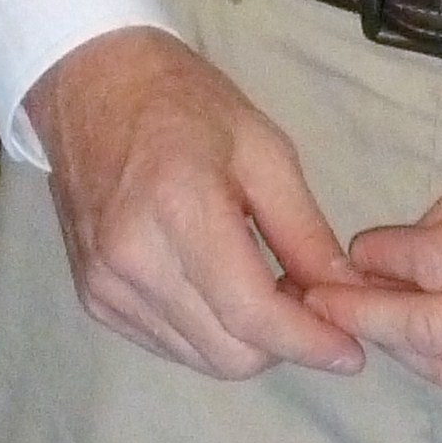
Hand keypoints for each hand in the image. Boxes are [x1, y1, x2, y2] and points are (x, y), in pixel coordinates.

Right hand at [24, 26, 369, 378]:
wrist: (90, 83)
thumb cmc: (183, 101)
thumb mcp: (263, 150)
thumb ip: (305, 233)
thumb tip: (350, 300)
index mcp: (179, 206)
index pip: (251, 312)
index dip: (308, 342)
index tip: (351, 352)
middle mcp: (132, 258)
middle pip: (229, 353)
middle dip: (280, 341)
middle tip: (301, 298)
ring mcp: (105, 283)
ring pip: (200, 359)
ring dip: (243, 339)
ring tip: (258, 285)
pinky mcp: (92, 297)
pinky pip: (168, 346)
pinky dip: (205, 332)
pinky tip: (214, 286)